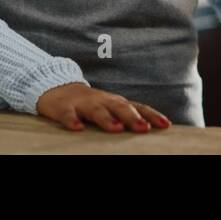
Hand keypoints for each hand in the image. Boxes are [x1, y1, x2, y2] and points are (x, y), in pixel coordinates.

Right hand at [35, 82, 170, 132]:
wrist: (55, 88)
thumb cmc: (89, 103)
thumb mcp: (110, 109)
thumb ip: (127, 118)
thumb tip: (150, 131)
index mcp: (115, 102)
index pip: (137, 107)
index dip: (151, 115)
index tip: (165, 125)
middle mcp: (102, 100)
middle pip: (119, 107)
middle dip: (132, 117)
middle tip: (144, 128)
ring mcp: (83, 103)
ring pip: (96, 110)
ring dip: (107, 119)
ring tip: (117, 128)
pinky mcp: (64, 108)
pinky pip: (68, 114)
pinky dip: (72, 120)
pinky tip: (77, 128)